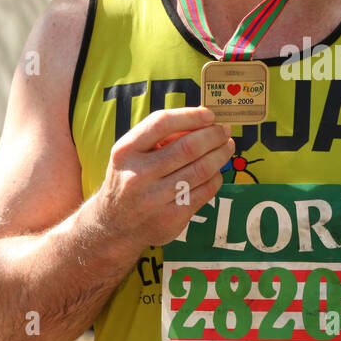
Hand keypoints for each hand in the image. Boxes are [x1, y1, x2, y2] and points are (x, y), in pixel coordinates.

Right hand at [95, 106, 233, 247]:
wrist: (114, 225)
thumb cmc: (129, 179)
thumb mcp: (131, 154)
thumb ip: (159, 136)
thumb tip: (201, 120)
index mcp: (125, 152)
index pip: (161, 123)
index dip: (190, 116)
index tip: (209, 114)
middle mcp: (138, 175)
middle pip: (188, 148)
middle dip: (213, 136)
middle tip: (224, 131)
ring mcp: (155, 199)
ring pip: (201, 170)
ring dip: (220, 155)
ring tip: (227, 146)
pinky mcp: (171, 218)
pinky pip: (205, 191)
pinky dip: (216, 177)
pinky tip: (216, 171)